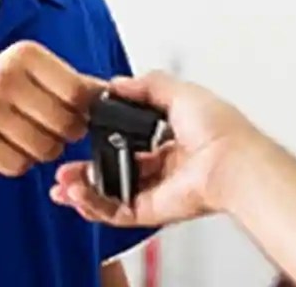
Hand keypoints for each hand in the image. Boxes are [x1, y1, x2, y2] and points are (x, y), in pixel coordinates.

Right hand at [0, 40, 104, 177]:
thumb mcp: (33, 71)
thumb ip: (73, 82)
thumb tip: (116, 93)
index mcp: (25, 55)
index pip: (77, 91)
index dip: (87, 110)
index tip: (84, 114)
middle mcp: (5, 78)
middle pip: (65, 123)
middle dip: (68, 134)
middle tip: (56, 129)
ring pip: (46, 149)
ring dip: (45, 151)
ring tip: (30, 137)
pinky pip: (19, 166)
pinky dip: (21, 164)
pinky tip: (10, 147)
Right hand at [49, 70, 261, 226]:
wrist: (232, 161)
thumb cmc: (221, 129)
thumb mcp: (180, 92)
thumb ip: (147, 85)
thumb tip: (118, 83)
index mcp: (172, 138)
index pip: (129, 140)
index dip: (103, 139)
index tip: (80, 134)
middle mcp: (164, 166)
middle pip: (115, 171)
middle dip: (85, 171)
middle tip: (64, 166)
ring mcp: (157, 190)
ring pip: (111, 194)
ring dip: (84, 189)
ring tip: (63, 183)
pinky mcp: (153, 210)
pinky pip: (117, 212)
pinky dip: (94, 206)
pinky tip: (77, 195)